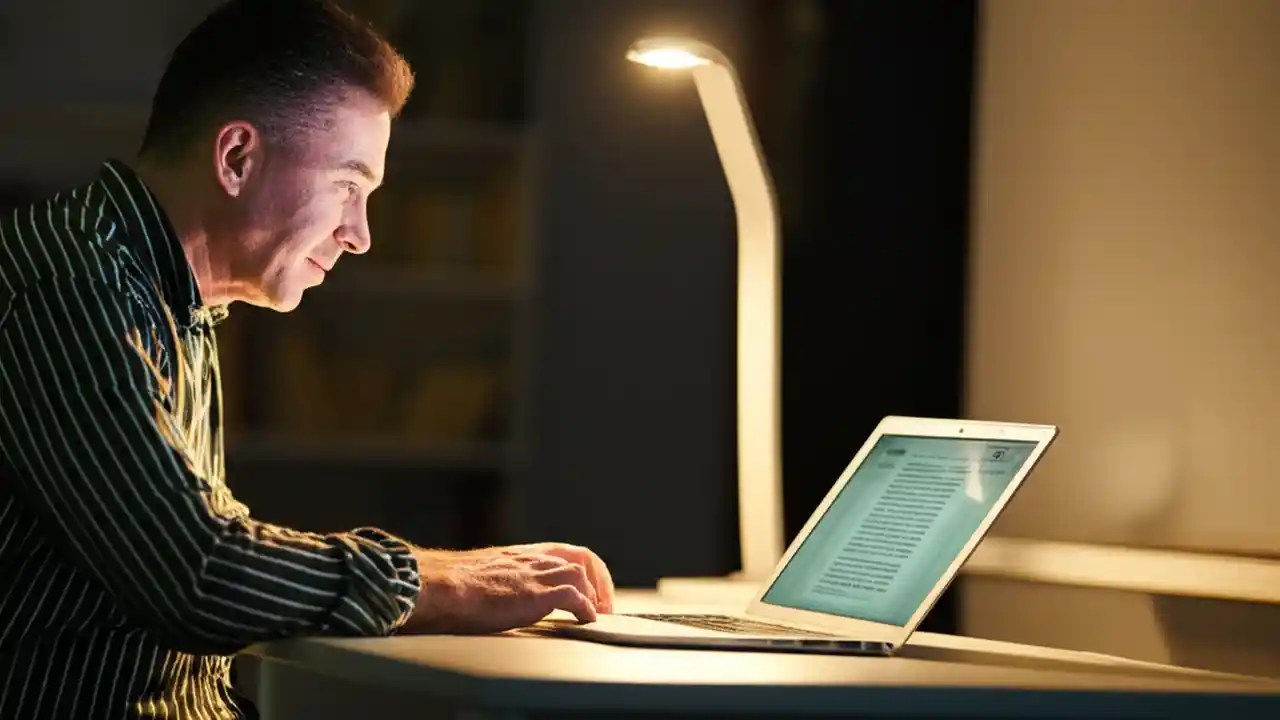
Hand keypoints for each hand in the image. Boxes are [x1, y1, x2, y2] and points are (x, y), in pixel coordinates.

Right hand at [399, 542, 614, 634]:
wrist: (441, 586)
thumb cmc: (451, 584)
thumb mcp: (482, 573)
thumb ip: (499, 577)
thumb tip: (495, 593)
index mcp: (521, 553)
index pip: (566, 551)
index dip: (585, 568)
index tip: (590, 588)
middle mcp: (533, 559)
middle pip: (583, 559)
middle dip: (599, 581)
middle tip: (603, 605)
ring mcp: (537, 575)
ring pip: (582, 576)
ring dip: (594, 598)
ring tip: (595, 617)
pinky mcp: (537, 595)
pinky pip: (575, 599)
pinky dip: (585, 611)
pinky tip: (585, 622)